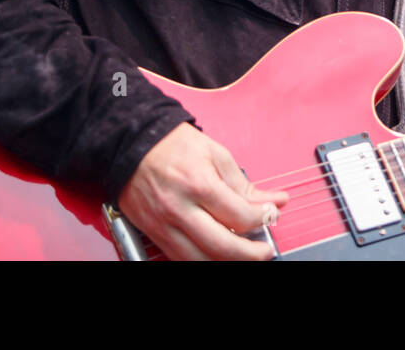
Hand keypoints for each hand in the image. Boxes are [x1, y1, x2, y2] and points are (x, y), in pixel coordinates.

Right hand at [116, 122, 288, 259]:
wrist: (131, 143)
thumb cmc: (173, 145)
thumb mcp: (217, 154)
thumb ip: (244, 185)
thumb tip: (274, 202)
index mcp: (198, 184)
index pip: (240, 216)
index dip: (263, 218)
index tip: (272, 214)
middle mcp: (179, 209)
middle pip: (222, 246)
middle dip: (251, 254)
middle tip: (264, 251)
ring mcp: (162, 224)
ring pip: (200, 260)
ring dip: (227, 262)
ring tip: (243, 254)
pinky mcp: (152, 233)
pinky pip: (179, 257)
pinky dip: (202, 260)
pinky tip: (217, 254)